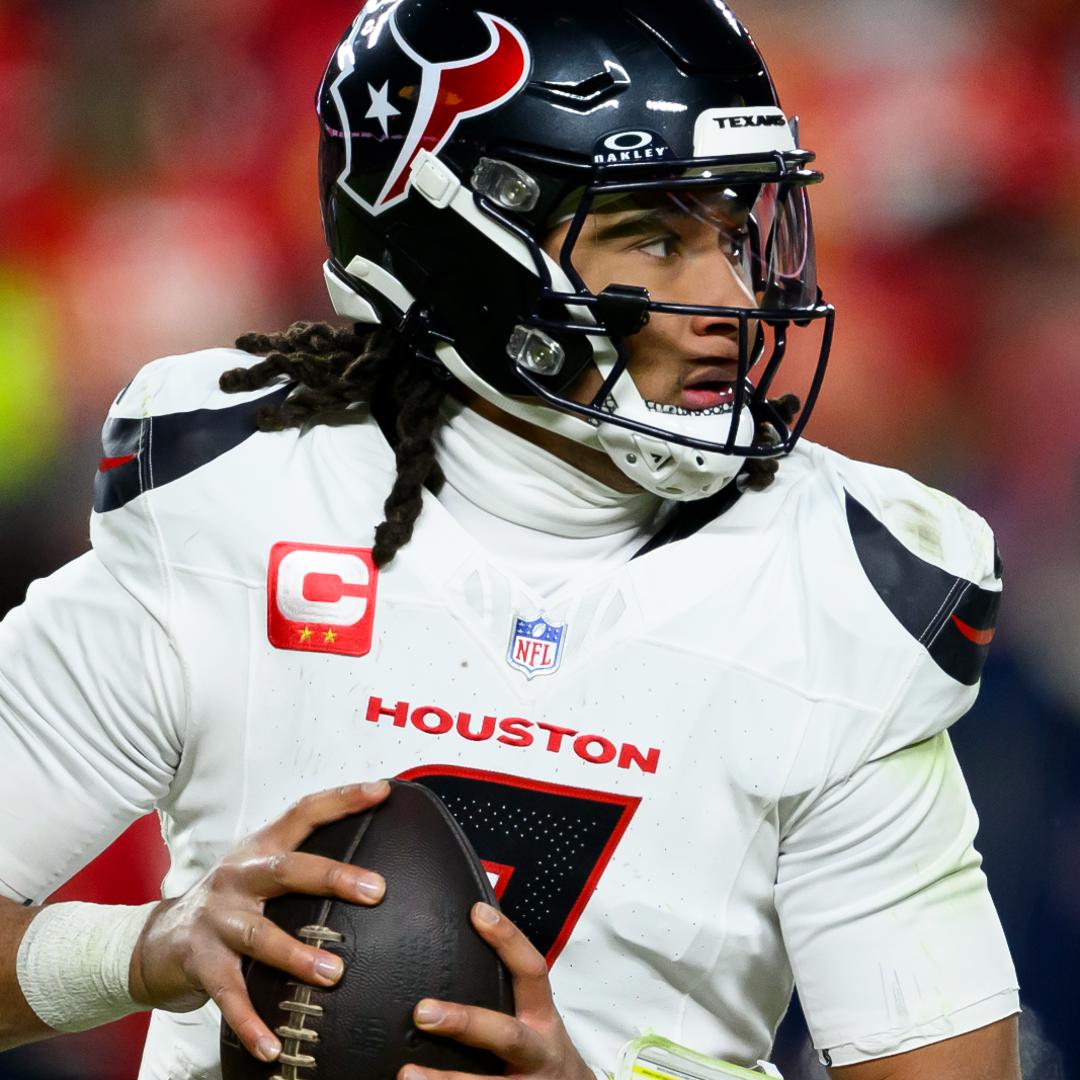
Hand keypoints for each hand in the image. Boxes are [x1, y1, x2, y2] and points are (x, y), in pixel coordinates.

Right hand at [128, 780, 390, 1062]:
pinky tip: (273, 1044)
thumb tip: (369, 862)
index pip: (303, 813)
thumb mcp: (257, 869)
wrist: (154, 941)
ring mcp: (217, 921)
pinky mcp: (200, 964)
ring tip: (333, 974)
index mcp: (258, 849)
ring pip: (259, 935)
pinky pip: (229, 995)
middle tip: (375, 890)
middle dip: (333, 878)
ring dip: (297, 955)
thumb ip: (302, 862)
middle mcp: (238, 878)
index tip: (381, 791)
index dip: (341, 799)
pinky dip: (251, 1022)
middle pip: (286, 870)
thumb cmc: (226, 903)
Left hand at [401, 903, 594, 1079]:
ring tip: (406, 1073)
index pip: (531, 970)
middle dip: (465, 1023)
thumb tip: (458, 952)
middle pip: (507, 1035)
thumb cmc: (542, 1052)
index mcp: (542, 1018)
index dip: (509, 939)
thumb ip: (507, 994)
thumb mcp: (537, 1019)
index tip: (478, 913)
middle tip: (423, 1011)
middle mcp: (537, 1052)